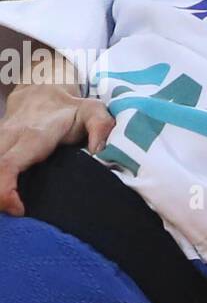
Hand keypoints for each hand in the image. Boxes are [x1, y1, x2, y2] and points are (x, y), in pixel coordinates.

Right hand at [0, 84, 112, 215]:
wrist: (41, 88)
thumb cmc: (70, 107)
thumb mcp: (93, 111)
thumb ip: (101, 128)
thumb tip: (100, 152)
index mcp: (33, 136)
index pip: (8, 164)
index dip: (5, 190)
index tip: (19, 209)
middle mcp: (10, 138)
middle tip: (17, 215)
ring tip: (13, 208)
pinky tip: (8, 197)